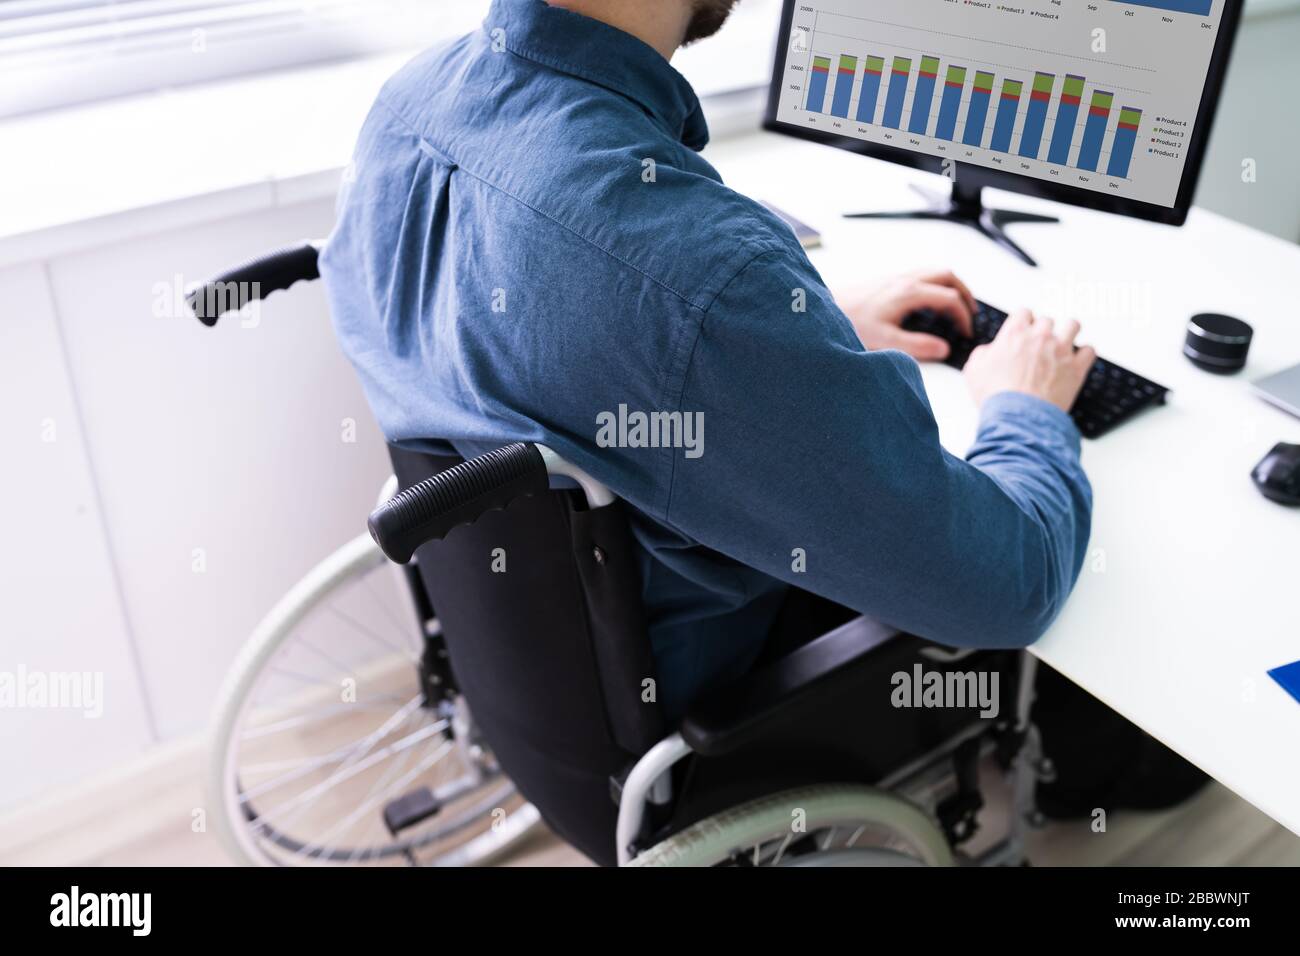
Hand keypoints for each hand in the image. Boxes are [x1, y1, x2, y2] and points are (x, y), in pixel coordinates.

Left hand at [835, 270, 976, 361]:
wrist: (823, 308)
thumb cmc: (849, 322)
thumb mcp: (885, 341)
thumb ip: (917, 346)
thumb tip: (942, 349)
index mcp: (908, 292)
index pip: (950, 298)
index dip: (963, 316)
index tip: (965, 331)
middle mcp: (904, 279)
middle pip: (948, 275)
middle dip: (964, 293)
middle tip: (970, 312)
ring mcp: (896, 276)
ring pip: (935, 271)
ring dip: (950, 286)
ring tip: (955, 305)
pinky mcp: (887, 279)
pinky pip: (921, 274)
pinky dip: (934, 285)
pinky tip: (928, 303)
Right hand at [963, 309, 1095, 411]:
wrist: (1018, 417)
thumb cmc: (997, 395)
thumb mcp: (974, 370)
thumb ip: (982, 353)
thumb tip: (989, 350)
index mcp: (1015, 333)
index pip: (1023, 313)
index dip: (1022, 322)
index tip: (1022, 330)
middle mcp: (1040, 336)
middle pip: (1047, 320)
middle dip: (1043, 331)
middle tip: (1038, 345)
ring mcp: (1061, 350)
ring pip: (1073, 326)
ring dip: (1068, 332)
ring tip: (1062, 344)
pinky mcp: (1076, 368)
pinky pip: (1089, 351)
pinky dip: (1084, 355)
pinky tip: (1077, 361)